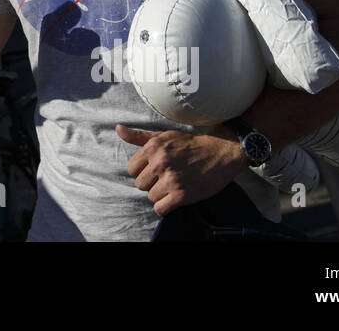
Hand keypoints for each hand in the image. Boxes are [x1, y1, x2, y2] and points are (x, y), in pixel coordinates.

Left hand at [116, 125, 246, 215]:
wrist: (220, 153)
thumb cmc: (189, 145)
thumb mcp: (164, 136)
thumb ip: (139, 136)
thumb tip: (118, 129)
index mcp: (153, 147)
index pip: (131, 169)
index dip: (143, 171)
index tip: (155, 169)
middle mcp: (160, 162)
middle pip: (140, 184)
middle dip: (151, 183)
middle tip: (167, 177)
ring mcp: (171, 179)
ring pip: (150, 197)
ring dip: (161, 194)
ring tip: (174, 185)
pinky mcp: (182, 195)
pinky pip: (160, 209)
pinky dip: (166, 206)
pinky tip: (174, 197)